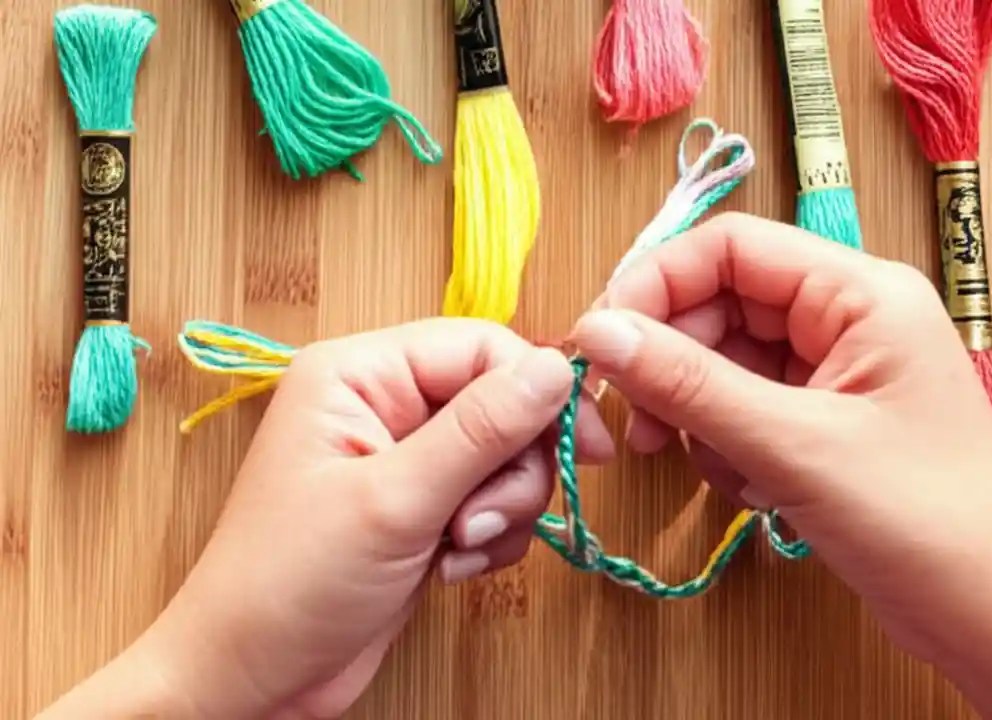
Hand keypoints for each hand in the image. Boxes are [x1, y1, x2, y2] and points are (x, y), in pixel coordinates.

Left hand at [40, 319, 611, 718]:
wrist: (254, 681)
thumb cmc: (291, 583)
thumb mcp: (395, 501)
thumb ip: (481, 430)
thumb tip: (558, 368)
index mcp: (360, 374)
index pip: (481, 348)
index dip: (539, 391)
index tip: (586, 446)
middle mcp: (384, 405)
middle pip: (502, 403)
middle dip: (511, 469)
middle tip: (479, 521)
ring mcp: (405, 459)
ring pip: (506, 458)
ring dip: (501, 511)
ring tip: (456, 548)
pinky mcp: (422, 507)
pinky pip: (493, 501)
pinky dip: (489, 539)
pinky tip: (449, 570)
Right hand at [570, 213, 991, 718]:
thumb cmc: (925, 521)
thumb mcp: (796, 446)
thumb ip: (691, 385)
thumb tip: (598, 330)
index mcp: (860, 292)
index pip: (732, 247)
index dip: (657, 283)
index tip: (600, 339)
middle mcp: (848, 318)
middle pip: (722, 304)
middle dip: (672, 361)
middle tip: (640, 426)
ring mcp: (838, 374)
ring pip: (727, 362)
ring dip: (699, 413)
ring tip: (720, 468)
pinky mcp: (828, 425)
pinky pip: (746, 409)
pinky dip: (728, 445)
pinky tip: (754, 489)